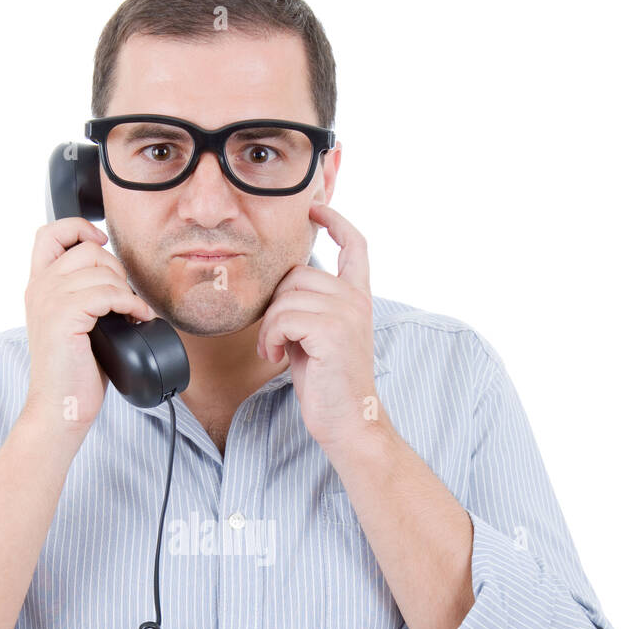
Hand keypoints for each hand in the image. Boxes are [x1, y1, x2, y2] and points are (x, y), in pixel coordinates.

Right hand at [23, 217, 155, 437]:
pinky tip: (135, 319)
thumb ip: (84, 295)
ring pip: (101, 270)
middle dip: (116, 270)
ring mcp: (49, 301)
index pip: (50, 233)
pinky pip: (108, 293)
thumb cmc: (73, 373)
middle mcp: (39, 288)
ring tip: (132, 313)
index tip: (101, 245)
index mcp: (39, 287)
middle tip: (123, 300)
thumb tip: (118, 277)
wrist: (61, 407)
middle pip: (86, 250)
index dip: (79, 228)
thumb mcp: (75, 324)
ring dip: (126, 291)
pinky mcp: (64, 317)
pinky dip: (129, 304)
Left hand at [256, 201, 391, 452]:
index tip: (316, 208)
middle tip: (275, 338)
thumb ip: (309, 306)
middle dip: (275, 305)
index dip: (335, 222)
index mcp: (358, 297)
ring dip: (269, 326)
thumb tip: (282, 287)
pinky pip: (282, 317)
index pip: (355, 245)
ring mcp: (346, 313)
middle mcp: (356, 299)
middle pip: (297, 274)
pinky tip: (275, 357)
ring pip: (285, 296)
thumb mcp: (319, 336)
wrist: (349, 420)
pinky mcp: (331, 331)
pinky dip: (270, 338)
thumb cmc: (329, 383)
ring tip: (275, 350)